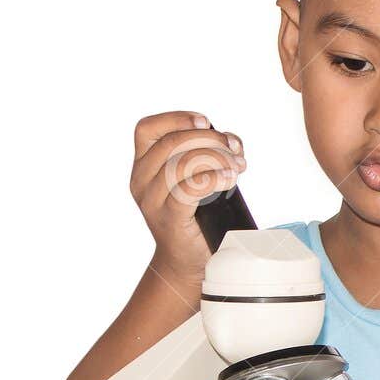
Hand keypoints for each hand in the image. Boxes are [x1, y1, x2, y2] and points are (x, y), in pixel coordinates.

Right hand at [130, 110, 245, 283]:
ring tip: (238, 166)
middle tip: (234, 149)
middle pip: (171, 143)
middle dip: (209, 139)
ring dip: (216, 158)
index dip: (176, 118)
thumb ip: (204, 154)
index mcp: (142, 166)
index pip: (147, 129)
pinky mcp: (169, 218)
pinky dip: (213, 178)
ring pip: (181, 163)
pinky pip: (189, 188)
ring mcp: (152, 201)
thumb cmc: (195, 216)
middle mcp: (141, 181)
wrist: (187, 260)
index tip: (205, 121)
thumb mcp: (193, 178)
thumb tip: (231, 141)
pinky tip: (230, 178)